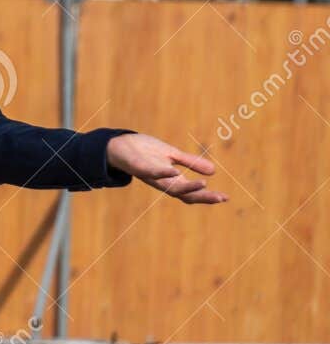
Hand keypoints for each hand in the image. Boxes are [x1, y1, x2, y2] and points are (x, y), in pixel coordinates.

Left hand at [107, 133, 228, 203]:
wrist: (117, 145)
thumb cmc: (144, 151)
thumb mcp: (171, 154)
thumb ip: (190, 162)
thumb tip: (214, 171)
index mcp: (171, 180)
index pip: (192, 193)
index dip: (208, 196)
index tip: (226, 197)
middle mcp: (162, 181)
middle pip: (185, 195)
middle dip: (202, 197)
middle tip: (220, 198)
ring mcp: (151, 176)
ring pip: (170, 187)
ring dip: (187, 187)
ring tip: (204, 184)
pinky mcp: (138, 168)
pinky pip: (152, 173)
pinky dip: (163, 173)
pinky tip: (175, 171)